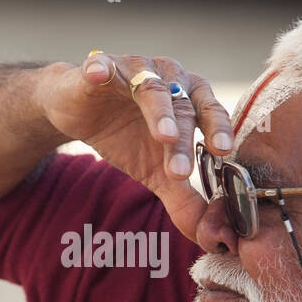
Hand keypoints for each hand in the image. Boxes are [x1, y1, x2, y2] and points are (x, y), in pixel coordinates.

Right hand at [34, 52, 234, 240]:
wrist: (79, 113)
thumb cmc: (126, 136)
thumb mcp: (155, 172)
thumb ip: (184, 199)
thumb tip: (213, 237)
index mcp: (190, 98)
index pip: (211, 112)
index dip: (218, 130)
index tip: (222, 152)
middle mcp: (169, 77)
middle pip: (182, 107)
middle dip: (182, 139)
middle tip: (180, 171)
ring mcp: (133, 69)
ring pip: (151, 88)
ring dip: (158, 111)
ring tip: (161, 135)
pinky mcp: (98, 66)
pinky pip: (100, 65)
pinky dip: (99, 69)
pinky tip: (99, 75)